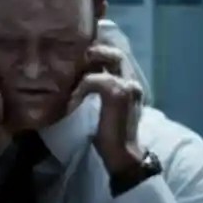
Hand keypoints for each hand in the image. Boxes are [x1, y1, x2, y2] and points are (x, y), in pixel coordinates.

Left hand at [69, 44, 144, 175]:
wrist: (122, 154)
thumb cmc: (110, 133)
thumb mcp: (105, 105)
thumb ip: (100, 89)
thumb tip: (78, 76)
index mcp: (130, 83)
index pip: (119, 56)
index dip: (103, 49)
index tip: (84, 50)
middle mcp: (132, 80)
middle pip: (116, 51)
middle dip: (96, 49)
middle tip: (76, 56)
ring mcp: (127, 85)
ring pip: (106, 58)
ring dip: (85, 66)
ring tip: (70, 75)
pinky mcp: (117, 92)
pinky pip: (93, 79)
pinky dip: (80, 88)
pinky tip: (72, 101)